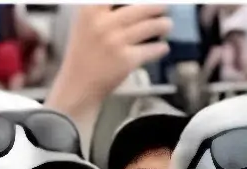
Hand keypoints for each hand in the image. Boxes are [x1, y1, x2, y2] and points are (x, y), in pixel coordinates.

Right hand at [51, 4, 173, 112]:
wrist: (79, 82)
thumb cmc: (84, 51)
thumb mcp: (86, 21)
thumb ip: (101, 9)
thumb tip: (134, 6)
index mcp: (90, 9)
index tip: (144, 1)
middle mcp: (102, 22)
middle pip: (138, 8)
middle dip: (155, 6)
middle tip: (164, 6)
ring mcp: (115, 41)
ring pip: (148, 27)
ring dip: (162, 25)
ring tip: (167, 24)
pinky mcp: (126, 60)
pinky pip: (150, 50)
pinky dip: (160, 48)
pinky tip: (163, 47)